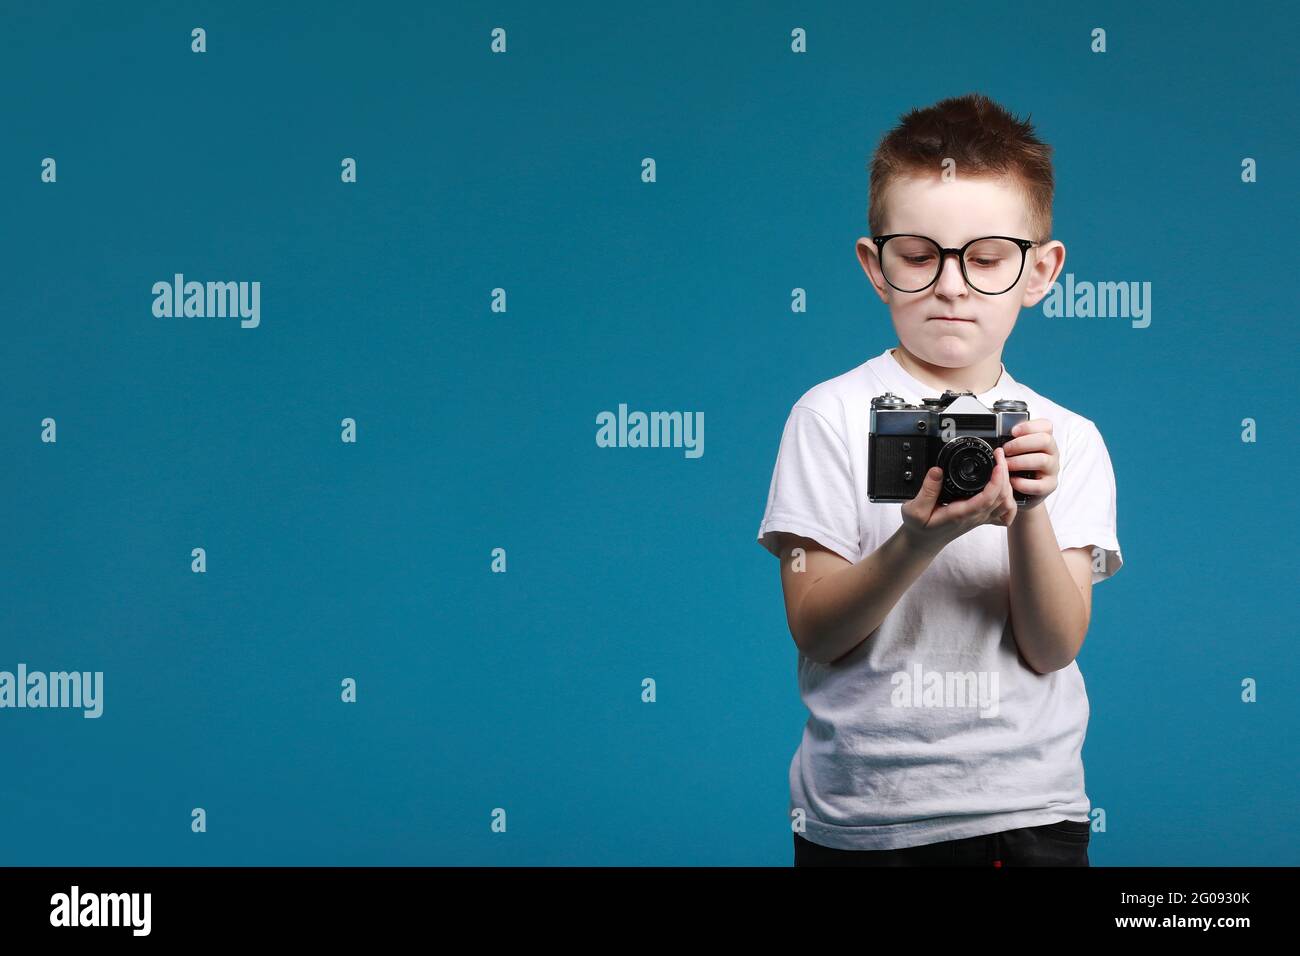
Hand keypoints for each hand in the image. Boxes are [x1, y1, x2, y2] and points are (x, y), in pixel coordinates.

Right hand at [899, 446, 1018, 551]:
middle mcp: (975, 516)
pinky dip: (1009, 500)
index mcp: (961, 513)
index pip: (989, 497)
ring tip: (1000, 466)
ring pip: (1006, 503)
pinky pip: (1003, 512)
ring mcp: (980, 518)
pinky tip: (1004, 489)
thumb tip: (937, 471)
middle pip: (1002, 497)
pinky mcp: (981, 518)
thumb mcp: (915, 510)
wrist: (922, 542)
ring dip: (1008, 484)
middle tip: (997, 455)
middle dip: (1005, 473)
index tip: (996, 461)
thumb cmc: (919, 528)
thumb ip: (926, 491)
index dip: (997, 478)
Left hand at [1001, 419, 1059, 509]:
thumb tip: (996, 436)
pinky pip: (1039, 485)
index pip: (1046, 426)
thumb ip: (1011, 442)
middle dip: (1021, 444)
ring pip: (1043, 460)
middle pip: (1045, 440)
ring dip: (1020, 462)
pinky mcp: (1049, 486)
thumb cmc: (1019, 467)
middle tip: (1006, 450)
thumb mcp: (1016, 451)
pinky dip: (1023, 483)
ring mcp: (1052, 469)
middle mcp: (1052, 453)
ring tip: (1006, 466)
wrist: (1024, 491)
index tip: (1012, 431)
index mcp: (1044, 440)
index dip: (1029, 426)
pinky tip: (1013, 481)